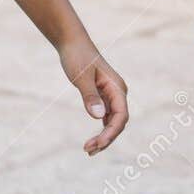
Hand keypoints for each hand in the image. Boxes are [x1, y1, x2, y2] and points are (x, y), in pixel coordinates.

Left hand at [59, 40, 128, 155]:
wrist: (72, 44)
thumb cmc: (77, 57)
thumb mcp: (81, 77)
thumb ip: (90, 96)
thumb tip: (99, 116)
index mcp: (116, 87)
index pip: (121, 116)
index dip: (111, 133)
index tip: (98, 144)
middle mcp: (117, 93)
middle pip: (118, 122)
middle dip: (106, 138)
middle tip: (88, 150)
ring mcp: (111, 95)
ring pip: (113, 122)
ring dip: (104, 137)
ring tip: (88, 150)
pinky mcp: (102, 97)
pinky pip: (106, 118)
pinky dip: (101, 130)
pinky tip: (92, 140)